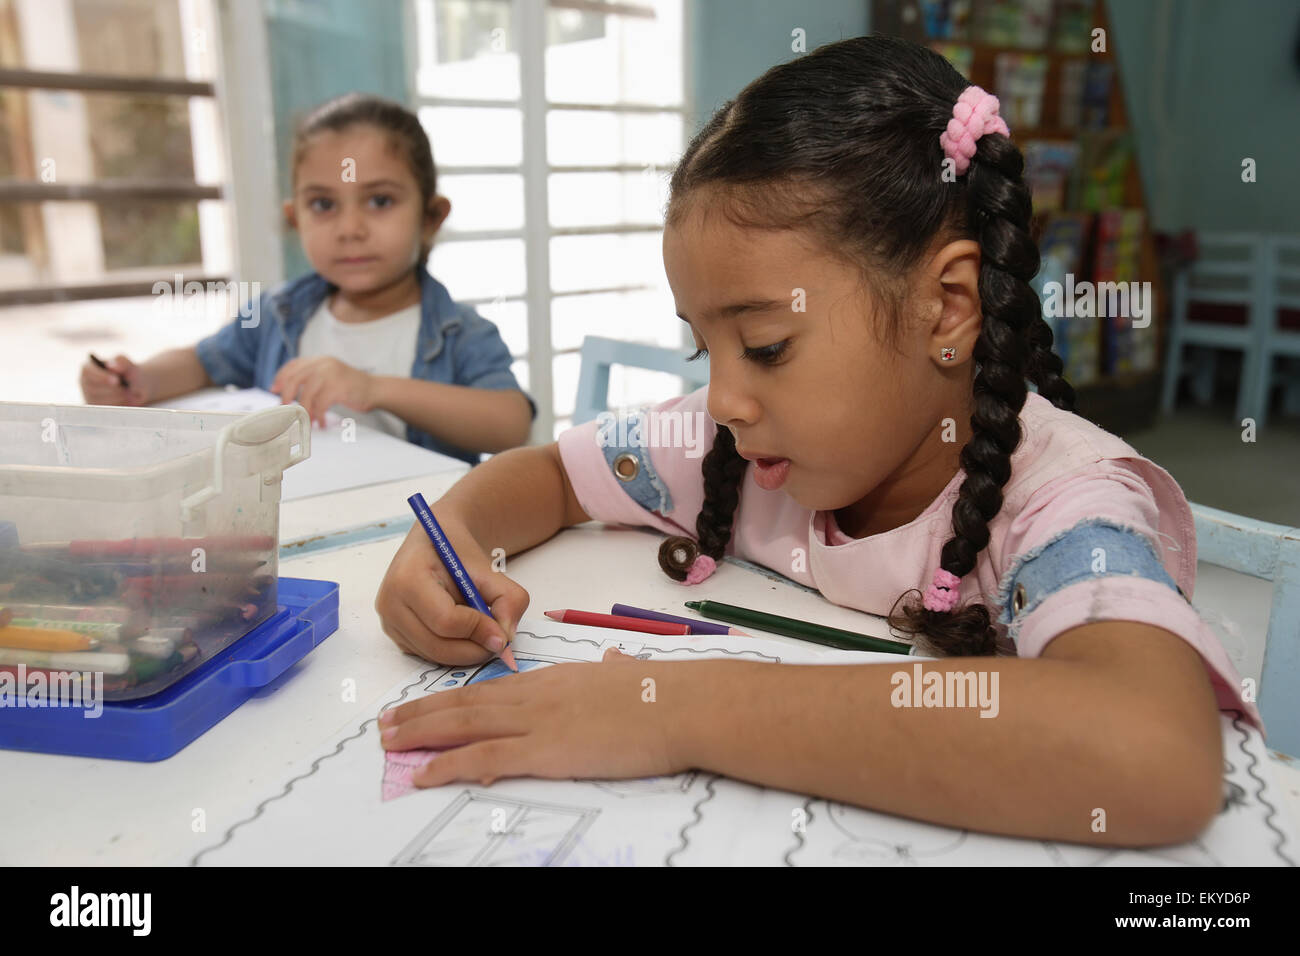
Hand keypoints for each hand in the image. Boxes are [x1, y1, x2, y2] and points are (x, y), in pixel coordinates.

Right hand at [80, 354, 149, 405]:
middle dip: (113, 390)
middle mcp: (85, 382)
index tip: (116, 380)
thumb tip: (112, 365)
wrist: (136, 387)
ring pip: (100, 401)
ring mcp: (89, 396)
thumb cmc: (129, 374)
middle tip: (127, 389)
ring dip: (117, 399)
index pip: (87, 371)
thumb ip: (122, 362)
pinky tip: (124, 400)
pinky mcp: (96, 407)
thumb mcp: (129, 366)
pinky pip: (104, 411)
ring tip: (128, 394)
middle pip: (93, 389)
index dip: (101, 376)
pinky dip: (117, 406)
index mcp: (89, 368)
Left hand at [269, 356, 373, 426]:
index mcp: (319, 360)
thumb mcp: (330, 376)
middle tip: (285, 410)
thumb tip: (287, 392)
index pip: (293, 366)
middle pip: (295, 379)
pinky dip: (318, 416)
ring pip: (307, 394)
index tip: (274, 390)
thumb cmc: (351, 387)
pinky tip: (320, 423)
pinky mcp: (339, 387)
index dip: (281, 378)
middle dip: (287, 397)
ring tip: (305, 421)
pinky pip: (321, 404)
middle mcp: (324, 364)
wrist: (376, 389)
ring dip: (303, 411)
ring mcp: (332, 374)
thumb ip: (312, 379)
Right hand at [375, 509, 529, 665]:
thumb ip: (508, 600)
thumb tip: (505, 638)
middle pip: (438, 645)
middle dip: (475, 650)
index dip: (478, 631)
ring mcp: (389, 622)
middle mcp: (390, 602)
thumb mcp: (490, 569)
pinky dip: (453, 652)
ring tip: (483, 632)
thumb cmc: (458, 553)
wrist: (435, 543)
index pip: (445, 619)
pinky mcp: (395, 636)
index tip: (503, 635)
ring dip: (466, 652)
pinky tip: (464, 632)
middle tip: (500, 643)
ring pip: (434, 655)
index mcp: (408, 577)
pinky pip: (428, 656)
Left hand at [378, 648, 683, 786]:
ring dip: (421, 734)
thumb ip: (610, 671)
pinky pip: (485, 758)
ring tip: (389, 743)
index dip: (449, 698)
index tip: (422, 706)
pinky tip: (424, 772)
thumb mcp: (625, 675)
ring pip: (464, 725)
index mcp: (552, 680)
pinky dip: (449, 764)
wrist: (679, 704)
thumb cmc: (660, 694)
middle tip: (385, 725)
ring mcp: (537, 721)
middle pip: (464, 703)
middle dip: (420, 713)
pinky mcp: (546, 751)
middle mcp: (535, 695)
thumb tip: (613, 662)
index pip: (487, 690)